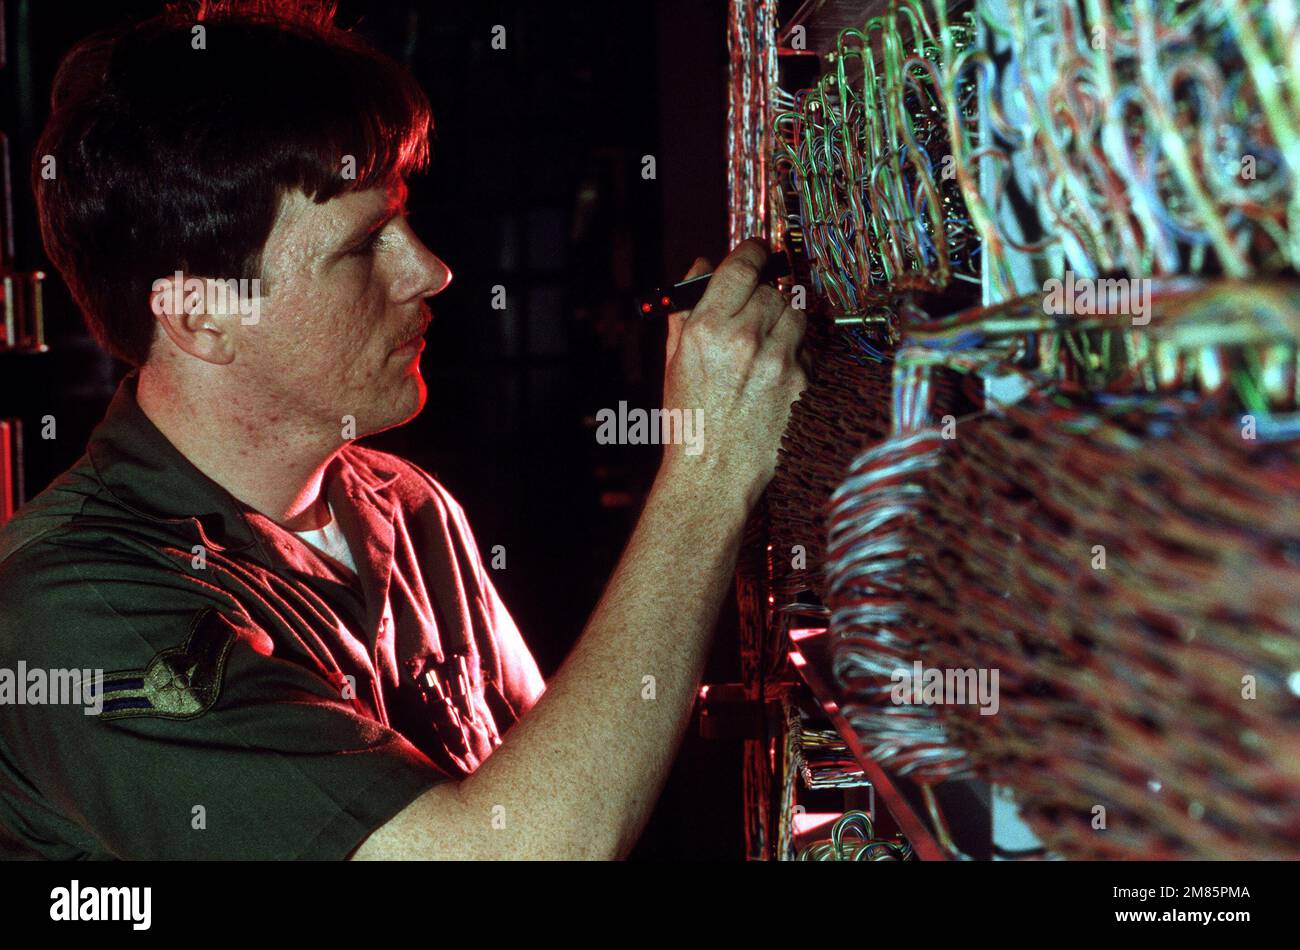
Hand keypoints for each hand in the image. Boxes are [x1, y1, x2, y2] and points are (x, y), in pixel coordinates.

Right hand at [659, 238, 807, 511]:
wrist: (715, 473)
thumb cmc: (691, 419)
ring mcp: (778, 360)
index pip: (742, 265)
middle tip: (754, 315)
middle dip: (764, 296)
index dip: (754, 251)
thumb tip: (701, 264)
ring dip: (785, 320)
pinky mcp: (802, 382)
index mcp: (707, 328)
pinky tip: (776, 371)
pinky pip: (809, 346)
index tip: (758, 250)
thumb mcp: (675, 359)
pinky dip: (797, 350)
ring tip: (766, 344)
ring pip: (797, 312)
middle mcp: (745, 338)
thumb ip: (687, 307)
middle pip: (772, 288)